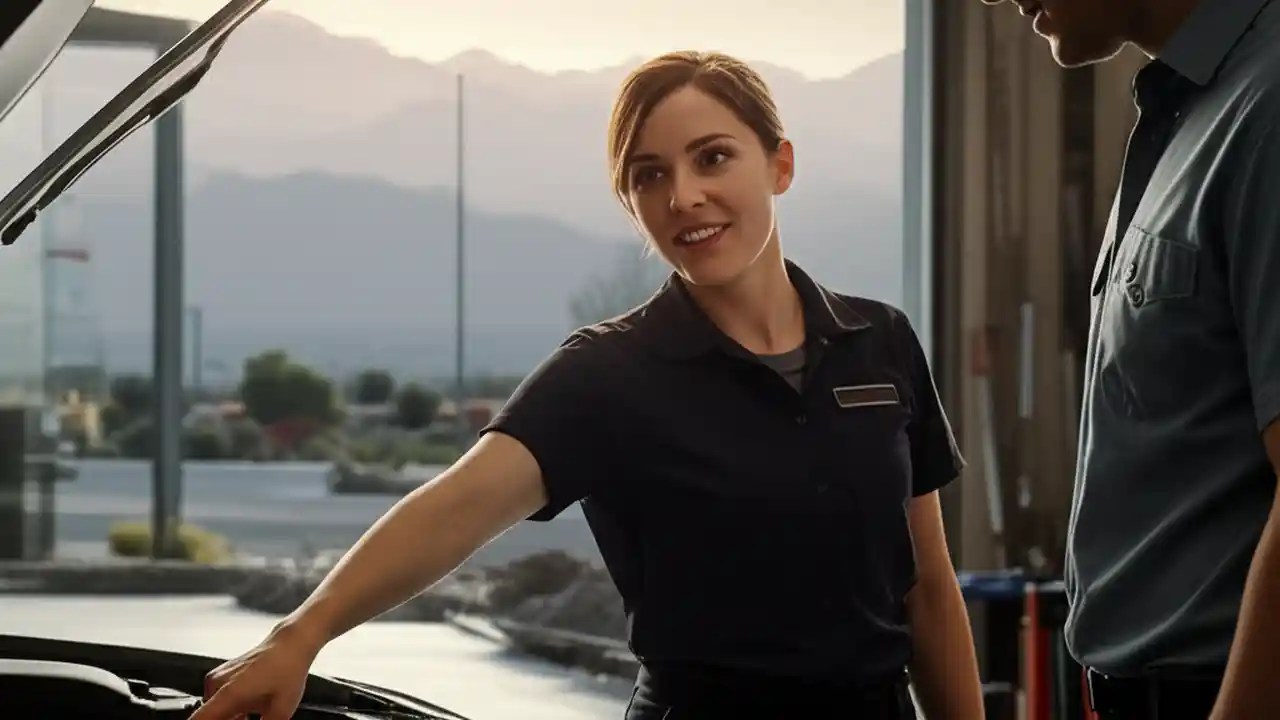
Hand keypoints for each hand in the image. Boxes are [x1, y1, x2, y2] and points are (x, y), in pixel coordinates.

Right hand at [189, 620, 326, 719]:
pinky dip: (229, 710)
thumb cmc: (287, 670)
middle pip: (208, 717)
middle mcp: (217, 684)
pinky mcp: (223, 674)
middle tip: (244, 719)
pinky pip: (219, 699)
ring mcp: (218, 677)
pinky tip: (246, 713)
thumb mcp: (281, 711)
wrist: (291, 644)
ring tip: (248, 717)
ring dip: (228, 718)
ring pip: (215, 710)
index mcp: (227, 694)